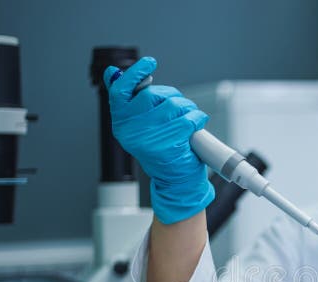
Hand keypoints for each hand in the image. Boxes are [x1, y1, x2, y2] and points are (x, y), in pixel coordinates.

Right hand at [103, 57, 213, 223]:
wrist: (176, 182)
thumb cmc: (163, 151)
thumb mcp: (143, 127)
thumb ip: (135, 103)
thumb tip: (123, 75)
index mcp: (122, 124)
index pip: (120, 91)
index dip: (133, 74)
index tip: (149, 63)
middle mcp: (132, 130)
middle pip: (154, 95)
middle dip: (173, 97)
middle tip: (180, 108)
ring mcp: (149, 138)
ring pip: (174, 105)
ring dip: (188, 109)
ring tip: (189, 120)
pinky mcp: (169, 144)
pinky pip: (188, 119)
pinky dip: (197, 119)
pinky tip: (197, 125)